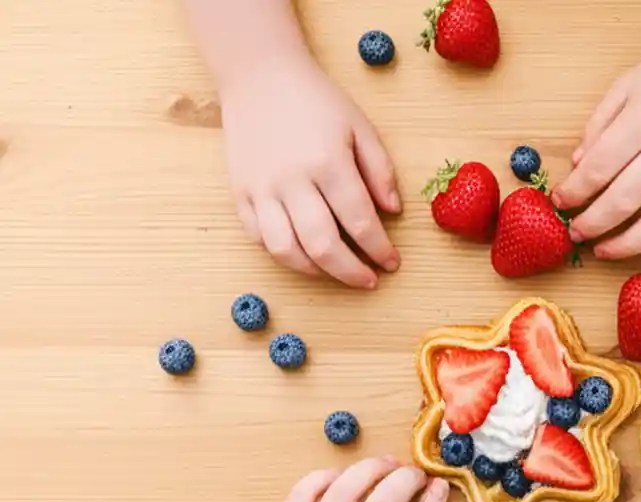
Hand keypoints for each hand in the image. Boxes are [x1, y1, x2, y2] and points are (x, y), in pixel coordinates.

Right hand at [220, 59, 401, 287]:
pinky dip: (284, 255)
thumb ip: (380, 171)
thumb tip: (393, 212)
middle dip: (351, 272)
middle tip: (369, 280)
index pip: (360, 223)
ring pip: (286, 251)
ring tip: (336, 273)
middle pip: (323, 246)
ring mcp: (261, 189)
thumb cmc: (316, 101)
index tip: (392, 262)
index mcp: (329, 163)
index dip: (380, 249)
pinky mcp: (240, 192)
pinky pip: (259, 238)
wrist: (259, 76)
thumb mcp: (360, 128)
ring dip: (316, 272)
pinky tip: (305, 255)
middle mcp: (292, 181)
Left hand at [551, 32, 640, 264]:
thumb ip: (599, 124)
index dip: (574, 191)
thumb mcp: (627, 85)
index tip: (560, 201)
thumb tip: (577, 166)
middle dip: (592, 224)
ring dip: (627, 245)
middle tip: (575, 232)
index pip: (600, 167)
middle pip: (625, 200)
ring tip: (604, 251)